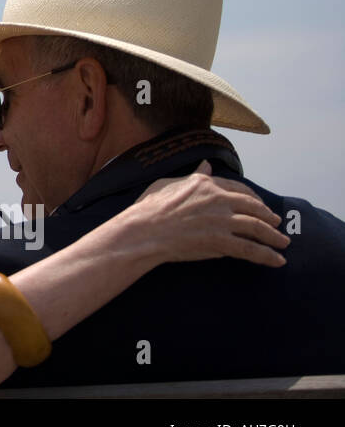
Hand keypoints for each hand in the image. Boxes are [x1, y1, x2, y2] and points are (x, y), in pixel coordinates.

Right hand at [131, 162, 289, 266]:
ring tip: (282, 243)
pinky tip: (277, 260)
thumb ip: (192, 176)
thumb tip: (205, 166)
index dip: (253, 198)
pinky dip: (266, 255)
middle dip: (268, 216)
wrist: (144, 231)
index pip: (238, 189)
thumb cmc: (149, 207)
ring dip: (273, 237)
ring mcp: (221, 220)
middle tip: (277, 223)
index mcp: (205, 183)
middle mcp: (217, 199)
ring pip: (256, 227)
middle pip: (253, 207)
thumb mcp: (169, 184)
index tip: (259, 204)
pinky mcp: (220, 241)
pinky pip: (250, 249)